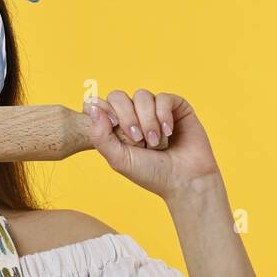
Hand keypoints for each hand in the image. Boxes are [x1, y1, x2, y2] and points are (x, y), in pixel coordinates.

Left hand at [84, 89, 219, 199]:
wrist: (184, 180)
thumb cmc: (151, 173)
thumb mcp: (119, 159)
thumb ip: (100, 136)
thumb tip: (91, 107)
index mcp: (115, 127)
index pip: (99, 104)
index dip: (103, 111)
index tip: (113, 127)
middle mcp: (133, 115)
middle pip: (118, 96)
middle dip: (126, 117)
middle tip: (137, 140)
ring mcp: (154, 109)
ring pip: (141, 96)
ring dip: (147, 121)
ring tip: (155, 142)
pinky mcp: (175, 106)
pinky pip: (163, 98)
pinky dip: (163, 115)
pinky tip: (168, 132)